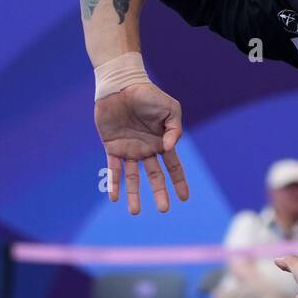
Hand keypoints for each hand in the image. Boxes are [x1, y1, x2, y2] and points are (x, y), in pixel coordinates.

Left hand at [95, 82, 189, 213]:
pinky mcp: (113, 146)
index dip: (180, 182)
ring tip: (135, 212)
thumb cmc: (148, 94)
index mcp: (162, 141)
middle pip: (155, 176)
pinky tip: (114, 197)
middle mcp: (147, 149)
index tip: (184, 198)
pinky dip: (114, 182)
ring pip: (133, 177)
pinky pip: (114, 168)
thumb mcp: (170, 108)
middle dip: (160, 193)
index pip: (174, 166)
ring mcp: (129, 149)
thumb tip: (168, 149)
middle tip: (164, 209)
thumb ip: (174, 128)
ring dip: (134, 194)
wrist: (122, 85)